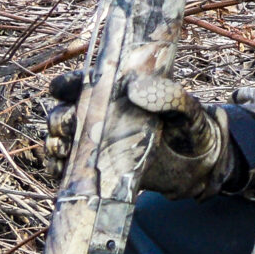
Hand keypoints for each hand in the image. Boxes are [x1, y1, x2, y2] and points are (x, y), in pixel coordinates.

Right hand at [38, 72, 231, 198]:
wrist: (200, 165)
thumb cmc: (192, 129)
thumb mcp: (187, 109)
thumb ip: (169, 96)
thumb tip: (135, 90)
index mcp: (117, 95)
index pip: (82, 85)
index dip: (66, 85)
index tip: (62, 90)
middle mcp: (100, 117)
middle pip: (63, 114)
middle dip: (59, 119)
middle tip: (68, 127)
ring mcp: (97, 143)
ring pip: (59, 139)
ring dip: (54, 143)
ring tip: (63, 149)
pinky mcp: (97, 168)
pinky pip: (67, 167)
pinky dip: (58, 167)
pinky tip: (63, 169)